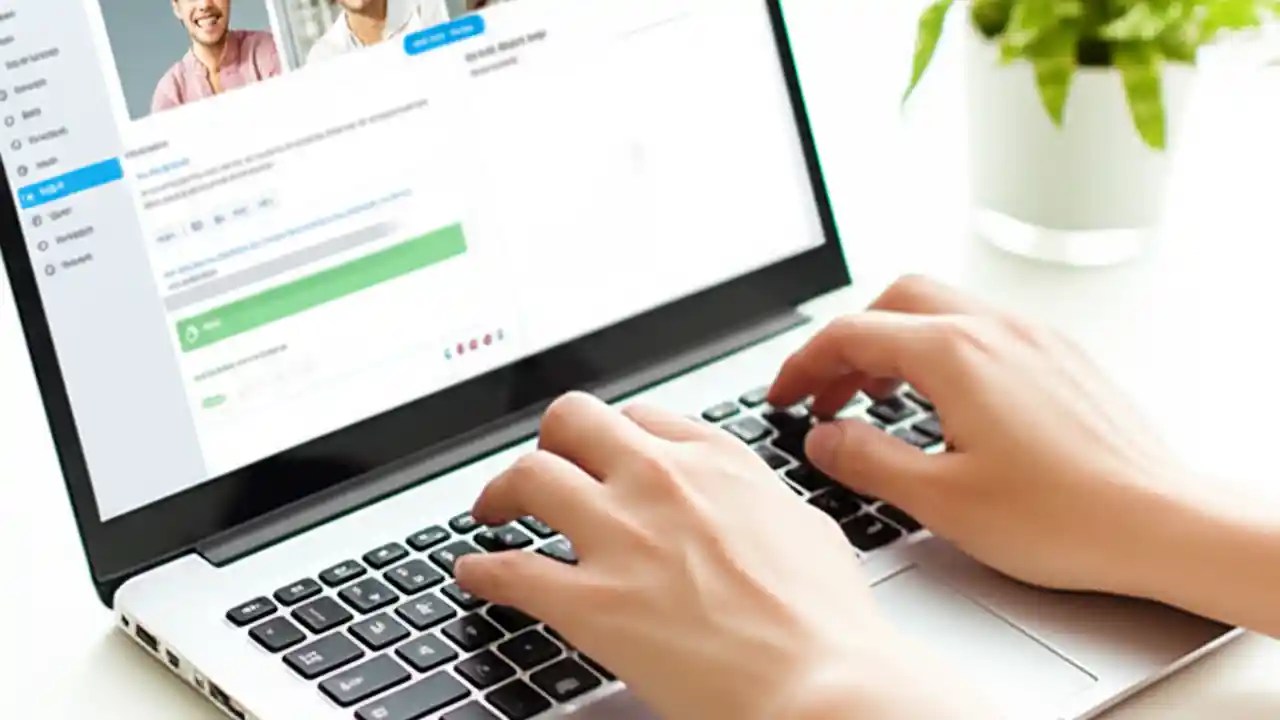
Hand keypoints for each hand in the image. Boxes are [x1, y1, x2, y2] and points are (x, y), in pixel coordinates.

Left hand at [455, 392, 982, 719]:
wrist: (821, 687)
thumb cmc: (827, 623)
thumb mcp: (805, 529)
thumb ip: (758, 499)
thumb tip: (743, 498)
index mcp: (716, 464)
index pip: (640, 417)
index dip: (611, 436)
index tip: (600, 455)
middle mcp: (661, 483)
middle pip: (573, 422)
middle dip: (550, 441)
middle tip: (542, 467)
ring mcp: (622, 538)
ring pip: (530, 476)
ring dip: (502, 492)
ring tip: (493, 510)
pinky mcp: (591, 602)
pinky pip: (509, 569)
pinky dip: (482, 570)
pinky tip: (474, 573)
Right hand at [768, 275, 1213, 602]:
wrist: (1164, 523)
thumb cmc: (1064, 517)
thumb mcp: (940, 500)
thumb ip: (867, 460)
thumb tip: (824, 439)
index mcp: (957, 354)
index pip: (852, 333)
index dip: (802, 365)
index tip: (782, 397)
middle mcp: (996, 330)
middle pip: (895, 300)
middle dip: (847, 342)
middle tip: (822, 395)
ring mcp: (1034, 338)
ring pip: (941, 309)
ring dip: (894, 343)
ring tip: (873, 399)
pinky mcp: (1061, 357)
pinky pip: (982, 329)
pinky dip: (940, 350)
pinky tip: (942, 403)